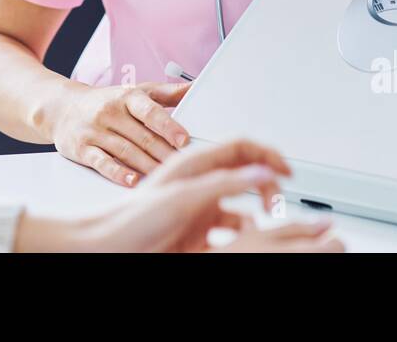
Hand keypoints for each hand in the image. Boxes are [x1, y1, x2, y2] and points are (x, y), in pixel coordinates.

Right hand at [50, 81, 190, 185]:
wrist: (63, 108)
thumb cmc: (107, 102)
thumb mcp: (135, 91)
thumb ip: (166, 92)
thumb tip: (196, 87)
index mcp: (127, 96)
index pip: (150, 111)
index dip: (168, 126)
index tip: (184, 140)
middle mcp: (110, 112)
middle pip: (142, 136)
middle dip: (165, 154)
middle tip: (184, 167)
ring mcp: (94, 131)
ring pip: (126, 151)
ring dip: (148, 167)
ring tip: (166, 177)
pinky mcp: (82, 149)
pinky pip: (102, 162)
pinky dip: (118, 173)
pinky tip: (132, 181)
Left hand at [78, 139, 343, 252]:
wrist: (109, 248)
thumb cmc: (132, 218)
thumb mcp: (184, 196)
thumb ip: (224, 183)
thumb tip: (260, 173)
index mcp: (195, 163)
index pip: (242, 147)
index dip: (268, 154)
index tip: (288, 170)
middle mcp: (200, 183)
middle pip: (247, 175)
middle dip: (267, 187)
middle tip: (277, 206)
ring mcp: (201, 208)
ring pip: (242, 207)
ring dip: (256, 217)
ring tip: (259, 228)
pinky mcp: (199, 232)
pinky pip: (230, 230)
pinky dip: (241, 236)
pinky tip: (237, 243)